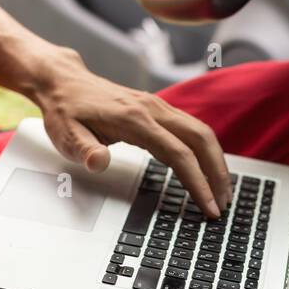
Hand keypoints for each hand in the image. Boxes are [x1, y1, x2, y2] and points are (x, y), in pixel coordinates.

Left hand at [25, 48, 231, 218]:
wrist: (64, 82)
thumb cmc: (66, 109)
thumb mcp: (65, 134)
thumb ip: (84, 149)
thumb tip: (98, 162)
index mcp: (134, 118)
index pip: (178, 154)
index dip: (197, 182)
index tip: (208, 206)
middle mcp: (152, 109)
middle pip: (201, 139)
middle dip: (217, 172)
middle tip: (224, 203)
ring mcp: (157, 106)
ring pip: (201, 131)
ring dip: (215, 160)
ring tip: (221, 191)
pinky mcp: (157, 109)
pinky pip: (191, 128)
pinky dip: (204, 149)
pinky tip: (205, 168)